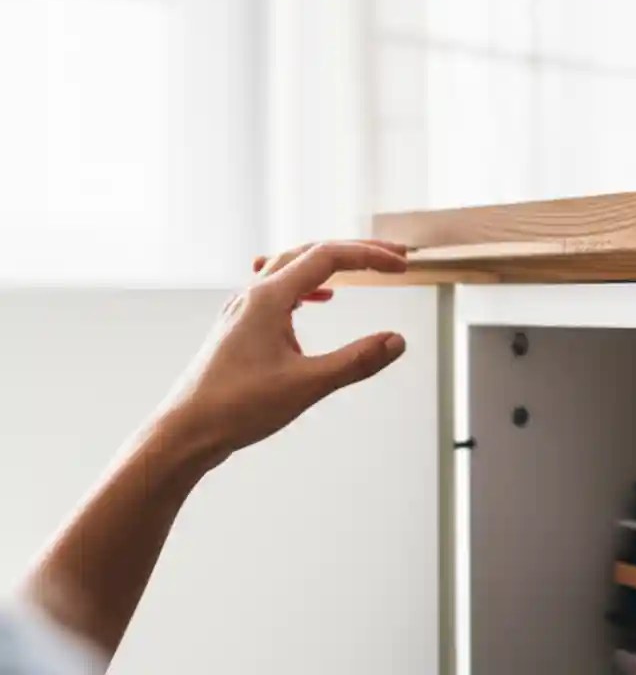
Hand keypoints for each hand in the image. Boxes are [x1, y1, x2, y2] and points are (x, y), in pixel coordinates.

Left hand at [152, 240, 409, 467]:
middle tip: (393, 258)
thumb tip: (396, 341)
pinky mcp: (239, 328)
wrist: (184, 432)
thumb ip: (356, 361)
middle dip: (356, 252)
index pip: (329, 257)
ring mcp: (243, 310)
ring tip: (360, 270)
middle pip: (311, 253)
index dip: (370, 257)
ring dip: (330, 264)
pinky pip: (277, 290)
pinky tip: (318, 301)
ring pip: (291, 267)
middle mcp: (253, 295)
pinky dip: (306, 286)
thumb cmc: (236, 408)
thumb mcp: (307, 385)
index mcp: (268, 298)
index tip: (401, 266)